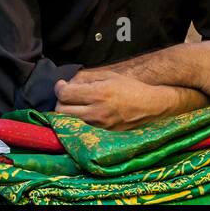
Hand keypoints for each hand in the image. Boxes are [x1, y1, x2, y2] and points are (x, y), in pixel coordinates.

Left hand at [53, 72, 182, 130]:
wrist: (149, 105)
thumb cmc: (130, 87)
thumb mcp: (109, 76)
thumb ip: (87, 78)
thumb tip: (69, 82)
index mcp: (98, 94)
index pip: (65, 94)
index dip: (59, 88)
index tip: (62, 85)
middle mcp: (96, 111)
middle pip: (61, 110)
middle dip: (61, 101)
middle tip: (68, 95)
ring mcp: (98, 125)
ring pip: (69, 121)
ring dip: (68, 112)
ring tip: (77, 104)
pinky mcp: (101, 134)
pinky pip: (81, 127)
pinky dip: (79, 120)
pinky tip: (86, 113)